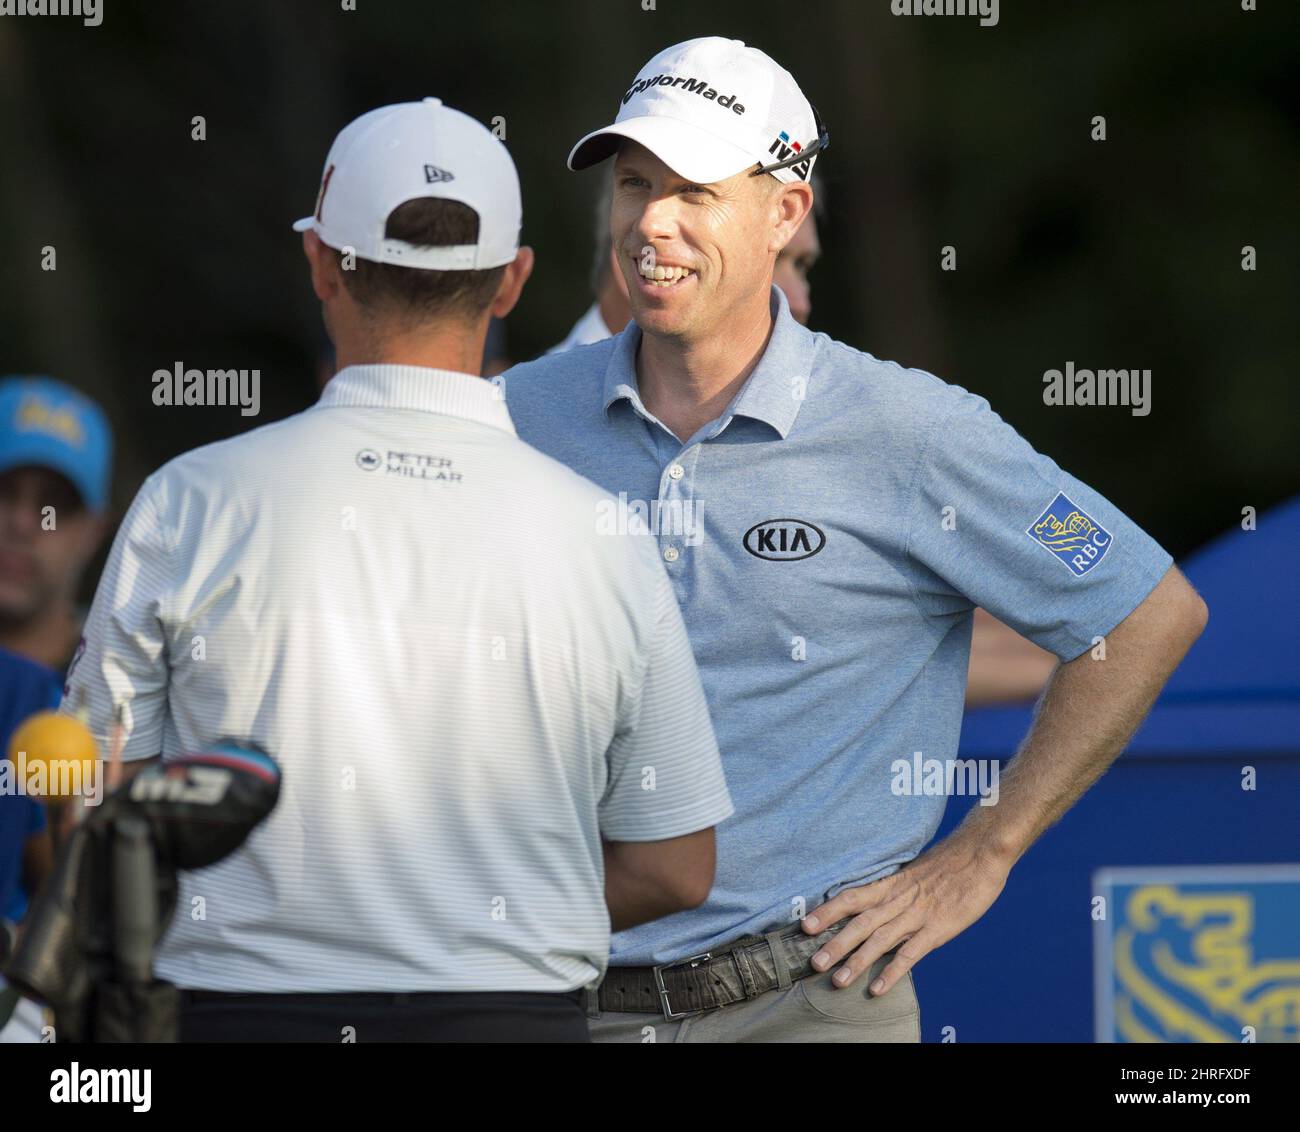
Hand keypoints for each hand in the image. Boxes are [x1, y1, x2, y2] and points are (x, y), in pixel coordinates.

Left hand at [800, 836, 1009, 995]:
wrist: (981, 851)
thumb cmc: (949, 861)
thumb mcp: (915, 871)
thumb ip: (896, 889)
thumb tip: (876, 901)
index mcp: (892, 884)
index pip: (852, 897)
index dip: (827, 911)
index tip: (805, 926)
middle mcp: (899, 900)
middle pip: (860, 922)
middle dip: (834, 943)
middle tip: (812, 963)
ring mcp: (918, 915)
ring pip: (880, 940)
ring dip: (857, 961)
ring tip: (837, 980)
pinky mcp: (938, 929)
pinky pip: (911, 954)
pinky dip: (892, 972)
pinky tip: (877, 988)